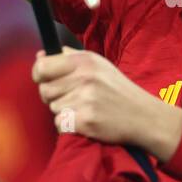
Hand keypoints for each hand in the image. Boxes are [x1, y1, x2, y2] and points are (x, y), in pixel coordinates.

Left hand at [32, 48, 181, 159]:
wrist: (143, 115)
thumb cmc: (117, 89)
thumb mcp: (98, 64)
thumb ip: (69, 57)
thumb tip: (41, 56)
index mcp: (84, 61)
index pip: (42, 67)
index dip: (38, 75)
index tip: (44, 80)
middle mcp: (84, 78)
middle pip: (45, 91)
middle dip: (53, 97)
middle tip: (72, 98)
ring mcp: (85, 100)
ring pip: (53, 109)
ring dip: (64, 111)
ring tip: (85, 108)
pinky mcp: (86, 121)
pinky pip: (60, 124)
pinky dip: (69, 125)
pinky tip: (86, 120)